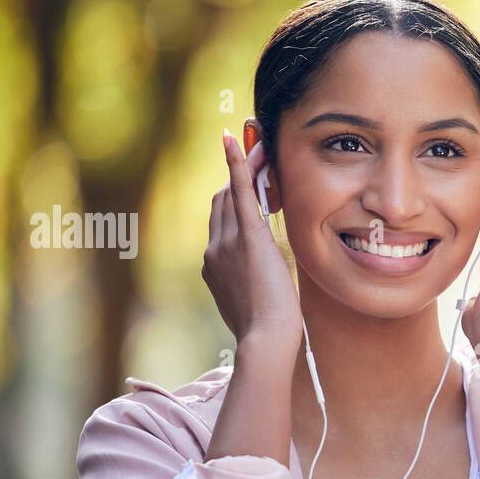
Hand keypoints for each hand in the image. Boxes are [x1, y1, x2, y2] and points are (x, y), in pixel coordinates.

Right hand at [205, 132, 301, 357]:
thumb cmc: (266, 329)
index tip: (243, 188)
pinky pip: (238, 191)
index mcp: (212, 265)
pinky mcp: (247, 238)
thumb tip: (259, 277)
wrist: (265, 338)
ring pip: (230, 195)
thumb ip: (249, 282)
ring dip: (245, 169)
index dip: (232, 203)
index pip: (219, 223)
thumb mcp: (251, 302)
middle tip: (260, 157)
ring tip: (262, 147)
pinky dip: (237, 164)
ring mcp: (226, 243)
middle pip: (221, 203)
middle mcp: (213, 249)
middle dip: (237, 181)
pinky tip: (233, 140)